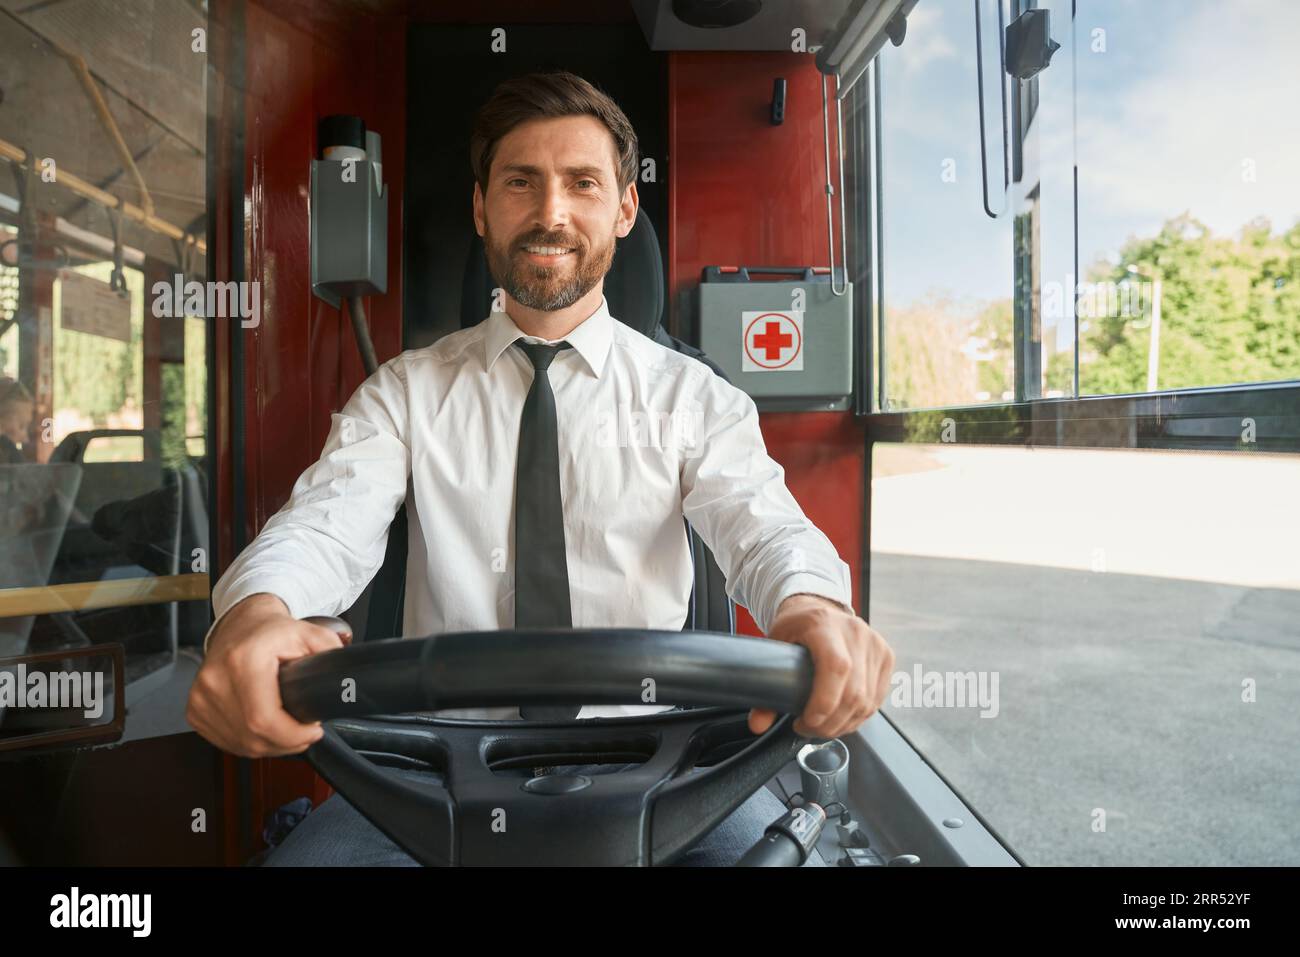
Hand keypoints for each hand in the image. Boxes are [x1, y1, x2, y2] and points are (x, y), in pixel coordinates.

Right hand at [186, 594, 351, 757]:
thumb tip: (343, 678)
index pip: (263, 720)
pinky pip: (226, 742)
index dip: (292, 736)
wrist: (240, 624)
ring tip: (286, 728)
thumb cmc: (270, 631)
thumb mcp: (309, 633)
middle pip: (253, 738)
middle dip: (287, 742)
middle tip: (304, 731)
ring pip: (240, 745)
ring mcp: (201, 698)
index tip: (312, 731)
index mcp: (242, 662)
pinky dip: (249, 742)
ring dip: (269, 745)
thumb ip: (330, 653)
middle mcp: (216, 681)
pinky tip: (264, 728)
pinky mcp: (195, 710)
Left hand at [749, 593, 894, 738]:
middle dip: (830, 722)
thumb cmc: (796, 627)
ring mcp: (874, 643)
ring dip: (844, 724)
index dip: (825, 701)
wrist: (820, 607)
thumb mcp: (774, 646)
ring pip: (867, 700)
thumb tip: (757, 724)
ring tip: (822, 726)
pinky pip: (877, 698)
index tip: (806, 721)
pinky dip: (859, 716)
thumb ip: (765, 685)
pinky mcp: (886, 655)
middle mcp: (854, 632)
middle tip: (808, 728)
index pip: (836, 667)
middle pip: (853, 692)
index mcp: (823, 625)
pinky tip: (841, 719)